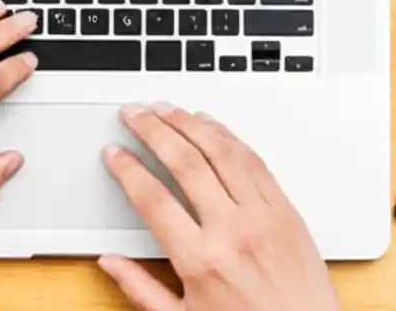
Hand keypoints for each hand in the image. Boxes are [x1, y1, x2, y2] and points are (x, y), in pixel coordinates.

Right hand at [99, 103, 338, 310]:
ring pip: (221, 152)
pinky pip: (255, 161)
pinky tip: (210, 125)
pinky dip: (228, 136)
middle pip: (185, 162)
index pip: (153, 198)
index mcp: (200, 260)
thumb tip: (109, 261)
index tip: (114, 153)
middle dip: (153, 129)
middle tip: (133, 113)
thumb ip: (140, 288)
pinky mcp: (286, 210)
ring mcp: (262, 216)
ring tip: (165, 108)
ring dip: (189, 123)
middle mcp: (232, 231)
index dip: (127, 169)